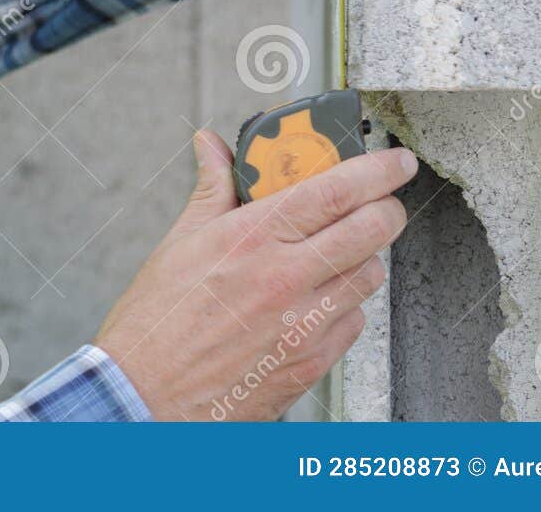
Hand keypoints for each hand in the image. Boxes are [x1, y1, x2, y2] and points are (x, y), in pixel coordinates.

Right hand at [95, 129, 414, 420]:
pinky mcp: (311, 362)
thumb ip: (212, 189)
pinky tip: (315, 301)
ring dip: (364, 257)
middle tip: (379, 203)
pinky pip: (354, 323)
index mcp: (251, 238)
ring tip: (335, 253)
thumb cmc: (156, 322)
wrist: (146, 394)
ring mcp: (304, 325)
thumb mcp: (180, 242)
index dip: (378, 170)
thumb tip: (212, 147)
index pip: (335, 190)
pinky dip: (346, 305)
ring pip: (370, 276)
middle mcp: (285, 279)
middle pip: (373, 230)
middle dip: (387, 209)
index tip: (395, 162)